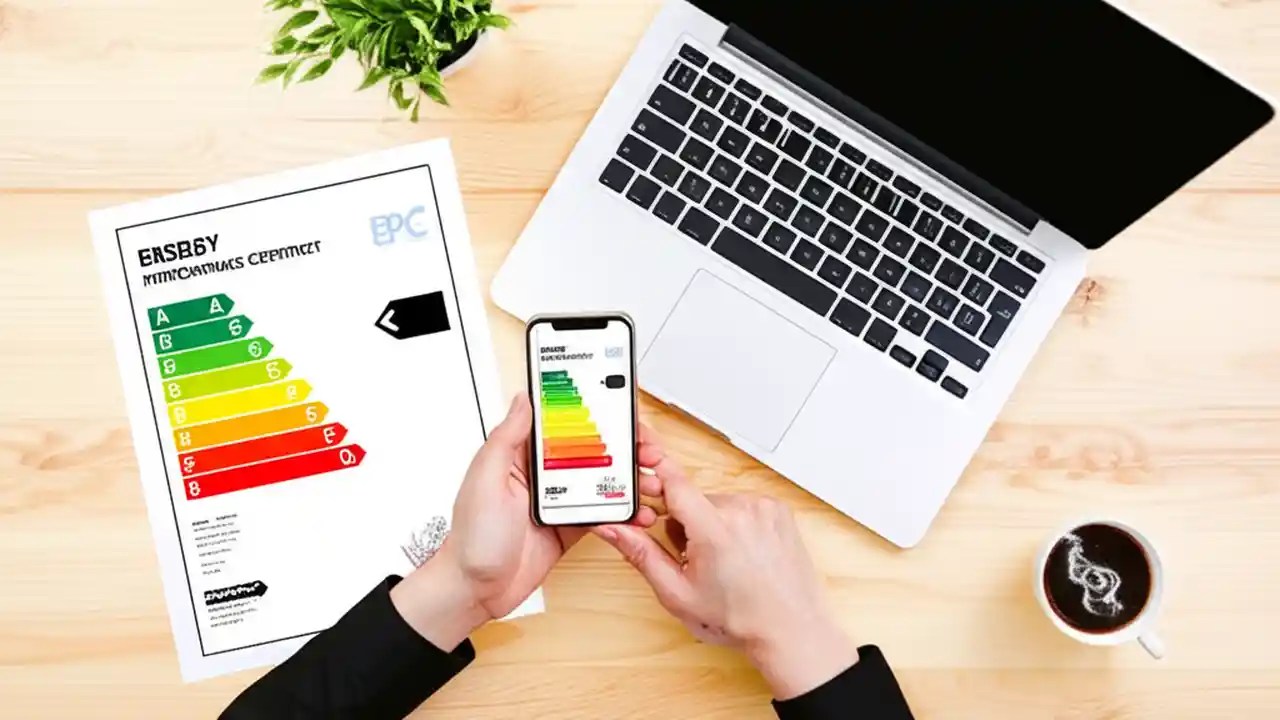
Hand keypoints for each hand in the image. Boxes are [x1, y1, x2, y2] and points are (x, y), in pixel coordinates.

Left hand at [392, 394, 659, 649]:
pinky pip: (602, 513)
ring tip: (648, 482)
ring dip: (627, 480)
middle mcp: (540, 476)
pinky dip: (622, 512)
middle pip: (589, 450)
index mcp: (519, 456)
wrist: (476, 591)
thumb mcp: (486, 478)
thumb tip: (524, 399)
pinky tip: (637, 511)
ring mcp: (557, 502)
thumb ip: (507, 437)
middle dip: (622, 447)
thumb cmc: (472, 538)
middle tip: (646, 449)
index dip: (591, 413)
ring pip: (601, 481)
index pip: (561, 424)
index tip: (618, 409)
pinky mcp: (568, 527)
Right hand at [593, 425, 857, 699]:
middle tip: (694, 558)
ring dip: (712, 523)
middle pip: (693, 499)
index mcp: (714, 529)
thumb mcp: (678, 592)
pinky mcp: (778, 509)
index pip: (673, 482)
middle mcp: (742, 509)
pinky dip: (736, 523)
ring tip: (724, 560)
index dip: (654, 475)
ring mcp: (764, 507)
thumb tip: (612, 528)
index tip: (642, 474)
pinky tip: (743, 552)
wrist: (789, 629)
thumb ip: (641, 553)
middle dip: (685, 523)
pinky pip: (743, 505)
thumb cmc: (738, 618)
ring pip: (717, 502)